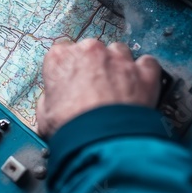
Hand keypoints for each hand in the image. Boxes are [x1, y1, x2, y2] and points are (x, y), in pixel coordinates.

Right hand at [36, 39, 161, 138]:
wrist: (100, 142)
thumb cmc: (70, 128)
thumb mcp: (43, 117)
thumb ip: (49, 100)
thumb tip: (53, 102)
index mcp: (60, 59)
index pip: (62, 53)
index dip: (69, 69)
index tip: (72, 81)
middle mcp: (89, 51)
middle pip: (92, 50)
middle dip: (94, 66)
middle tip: (95, 90)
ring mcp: (118, 59)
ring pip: (119, 52)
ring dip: (119, 66)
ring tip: (119, 88)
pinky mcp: (143, 72)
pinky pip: (147, 63)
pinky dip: (145, 72)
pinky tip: (141, 86)